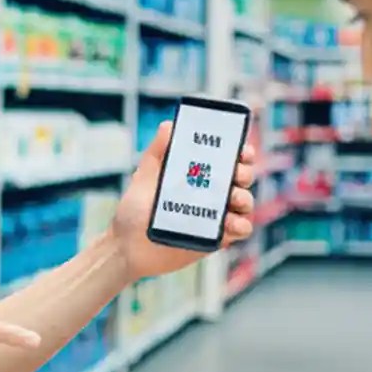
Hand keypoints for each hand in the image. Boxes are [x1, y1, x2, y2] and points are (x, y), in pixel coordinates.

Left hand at [112, 121, 255, 279]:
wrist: (127, 246)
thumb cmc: (134, 209)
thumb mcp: (145, 175)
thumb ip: (158, 151)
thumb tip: (169, 125)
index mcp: (199, 174)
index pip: (229, 158)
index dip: (242, 152)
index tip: (242, 151)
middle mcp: (212, 193)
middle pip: (242, 178)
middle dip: (244, 173)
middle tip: (235, 174)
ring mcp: (216, 216)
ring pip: (245, 203)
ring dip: (245, 198)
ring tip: (232, 199)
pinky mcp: (217, 238)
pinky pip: (241, 230)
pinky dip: (241, 224)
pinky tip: (229, 223)